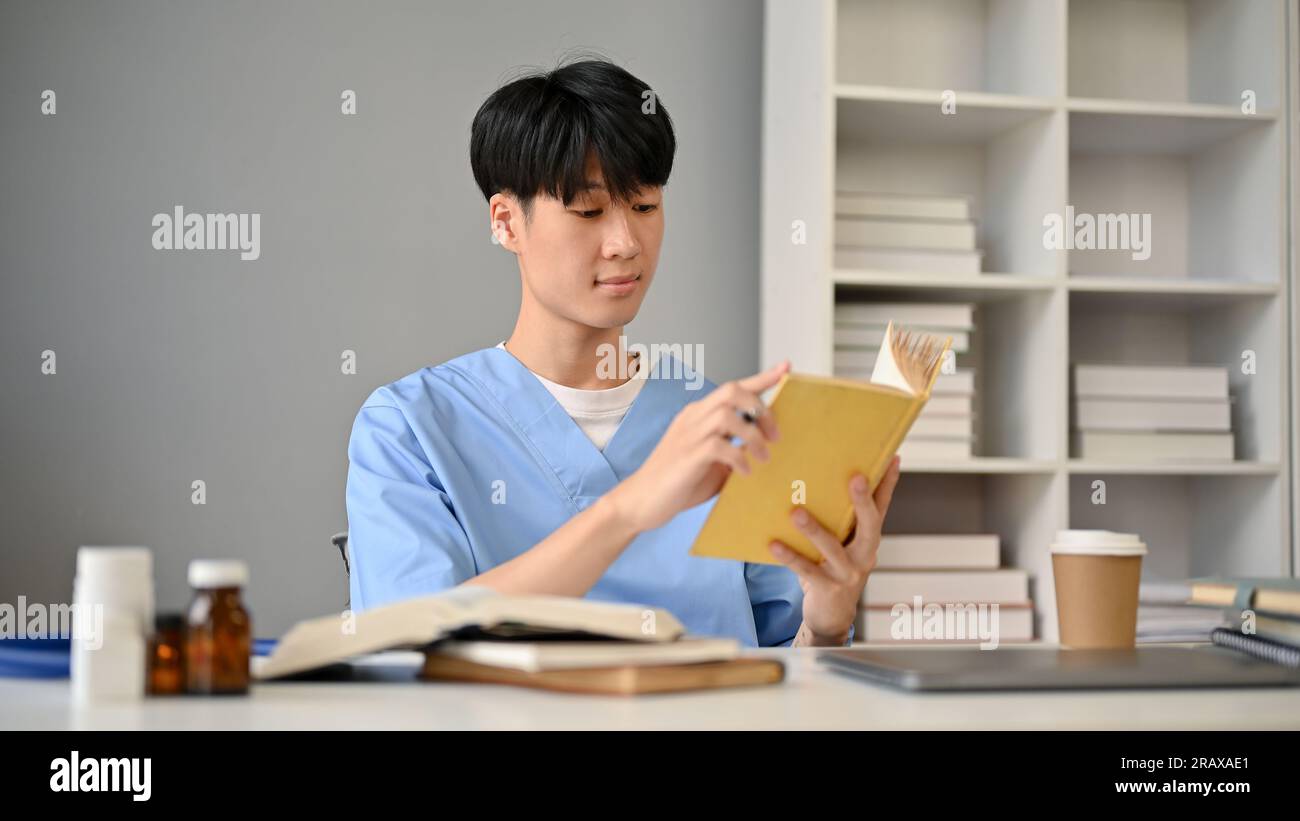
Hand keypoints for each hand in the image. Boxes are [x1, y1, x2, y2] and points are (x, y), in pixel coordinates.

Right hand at [608, 360, 789, 532]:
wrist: (641, 501)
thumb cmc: (678, 483)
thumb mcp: (712, 464)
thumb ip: (734, 451)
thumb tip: (763, 451)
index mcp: (699, 415)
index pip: (733, 388)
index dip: (762, 378)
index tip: (786, 369)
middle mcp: (693, 418)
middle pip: (731, 391)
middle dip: (760, 409)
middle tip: (775, 436)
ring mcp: (688, 435)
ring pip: (726, 415)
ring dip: (752, 435)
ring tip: (763, 457)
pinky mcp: (686, 456)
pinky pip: (719, 446)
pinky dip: (738, 458)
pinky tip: (744, 472)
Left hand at [769, 454, 901, 642]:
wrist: (831, 616)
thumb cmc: (833, 570)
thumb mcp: (843, 545)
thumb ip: (839, 521)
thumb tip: (817, 482)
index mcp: (868, 539)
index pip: (882, 508)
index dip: (888, 484)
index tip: (894, 458)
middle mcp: (864, 554)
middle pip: (870, 524)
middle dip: (863, 501)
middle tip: (856, 478)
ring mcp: (848, 572)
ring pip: (832, 547)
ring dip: (814, 529)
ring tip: (796, 512)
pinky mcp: (828, 587)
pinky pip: (807, 570)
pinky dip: (790, 557)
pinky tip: (774, 545)